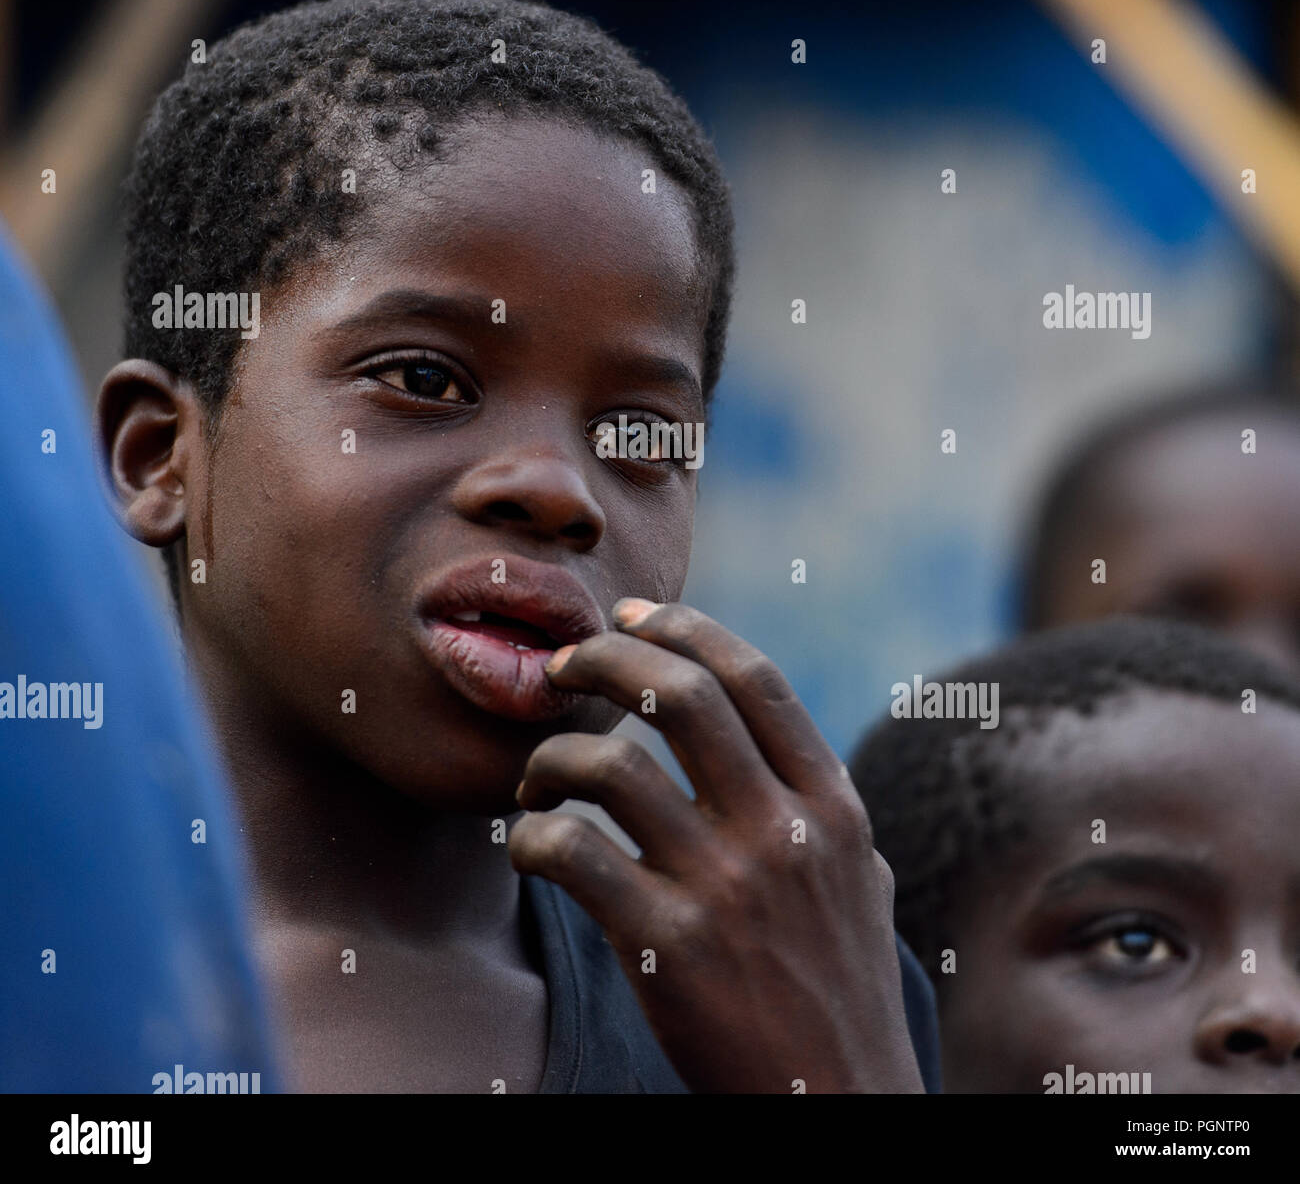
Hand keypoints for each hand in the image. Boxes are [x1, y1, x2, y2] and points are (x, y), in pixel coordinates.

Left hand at [508, 599, 923, 1093]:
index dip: (684, 627)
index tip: (633, 614)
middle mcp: (786, 833)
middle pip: (682, 695)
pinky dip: (532, 834)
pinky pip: (574, 852)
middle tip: (567, 666)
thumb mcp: (860, 879)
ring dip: (554, 756)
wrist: (837, 1109)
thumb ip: (818, 804)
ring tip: (537, 779)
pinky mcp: (670, 949)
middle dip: (608, 659)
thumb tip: (770, 735)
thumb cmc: (838, 989)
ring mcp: (728, 889)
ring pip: (613, 767)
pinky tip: (528, 847)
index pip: (755, 678)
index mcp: (833, 806)